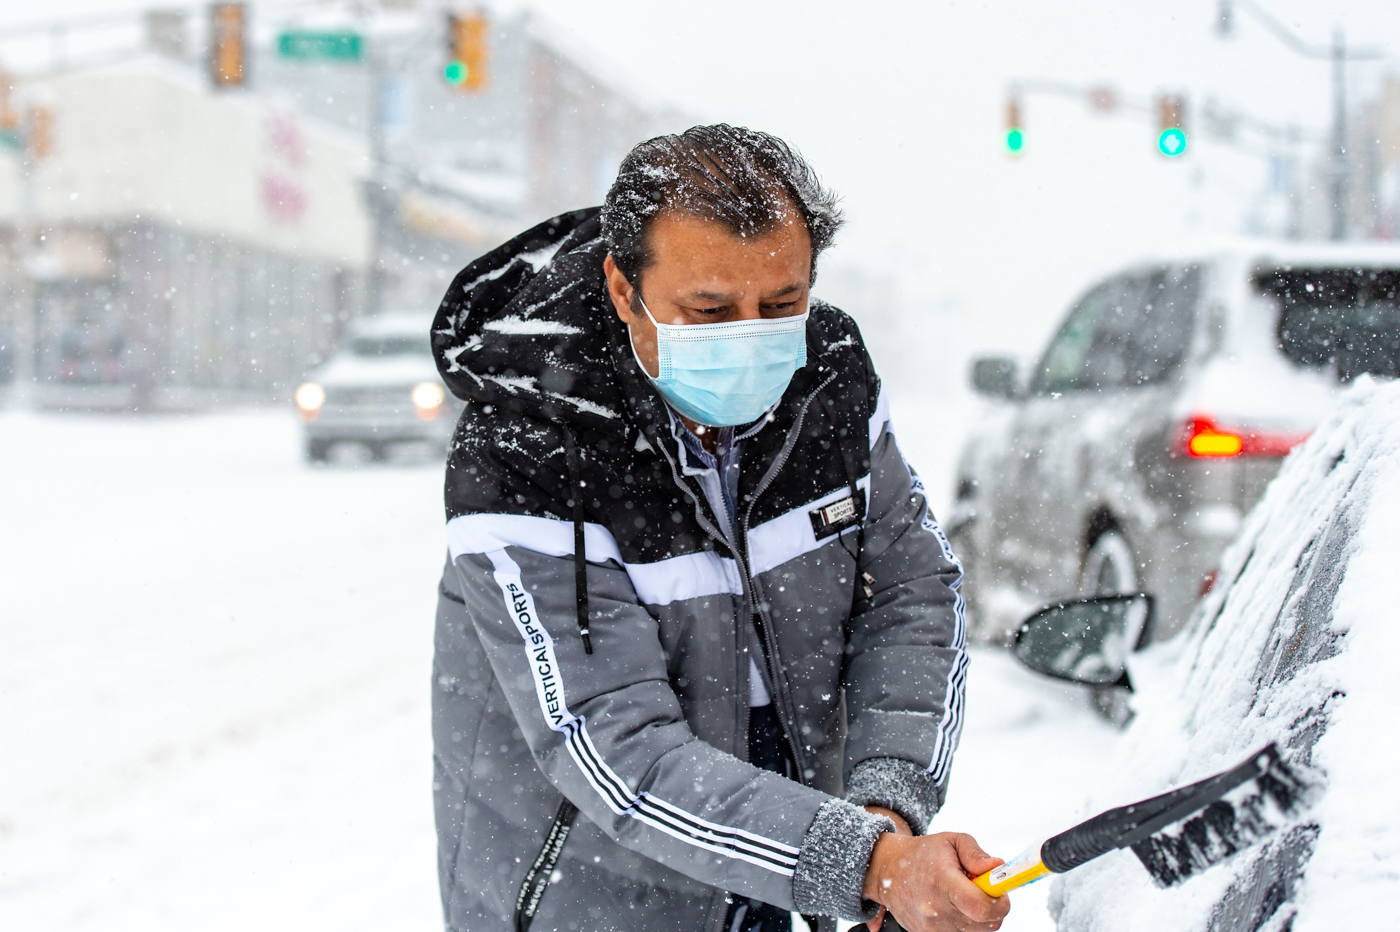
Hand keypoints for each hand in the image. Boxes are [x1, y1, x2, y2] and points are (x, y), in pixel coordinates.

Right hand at [861, 830, 1009, 931]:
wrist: (888, 870)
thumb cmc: (923, 854)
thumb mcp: (951, 841)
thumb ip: (976, 854)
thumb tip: (998, 868)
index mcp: (943, 881)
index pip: (981, 906)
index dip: (1000, 902)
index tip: (1001, 891)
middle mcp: (936, 909)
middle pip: (985, 924)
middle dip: (993, 908)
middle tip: (984, 891)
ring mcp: (931, 927)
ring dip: (978, 917)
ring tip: (965, 897)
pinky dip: (964, 923)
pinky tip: (954, 906)